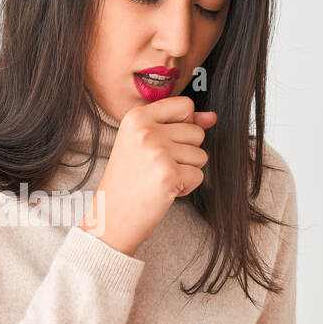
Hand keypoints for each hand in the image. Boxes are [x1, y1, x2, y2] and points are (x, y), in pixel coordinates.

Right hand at [78, 96, 215, 256]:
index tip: (165, 142)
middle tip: (156, 167)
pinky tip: (163, 190)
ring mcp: (158, 152)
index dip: (183, 125)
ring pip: (200, 155)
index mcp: (136, 117)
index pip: (184, 105)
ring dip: (186, 170)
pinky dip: (186, 187)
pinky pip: (198, 175)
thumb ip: (179, 125)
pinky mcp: (170, 175)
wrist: (110, 218)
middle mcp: (146, 130)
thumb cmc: (127, 182)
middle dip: (185, 153)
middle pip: (196, 132)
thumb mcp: (144, 144)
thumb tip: (212, 117)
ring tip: (158, 178)